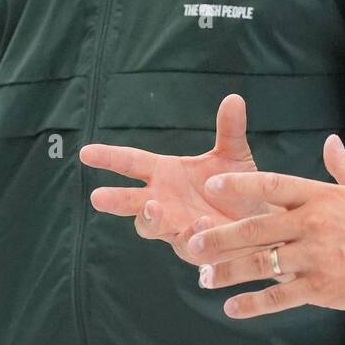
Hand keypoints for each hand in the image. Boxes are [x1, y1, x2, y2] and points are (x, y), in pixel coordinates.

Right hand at [80, 94, 274, 263]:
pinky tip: (200, 223)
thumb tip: (234, 97)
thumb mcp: (234, 154)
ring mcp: (176, 225)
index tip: (85, 152)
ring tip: (154, 207)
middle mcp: (164, 201)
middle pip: (131, 201)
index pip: (131, 163)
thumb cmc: (237, 184)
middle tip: (98, 197)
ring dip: (150, 219)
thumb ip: (229, 130)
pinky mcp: (195, 247)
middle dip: (115, 199)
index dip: (108, 157)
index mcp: (165, 173)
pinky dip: (190, 234)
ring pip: (151, 227)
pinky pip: (186, 244)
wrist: (259, 217)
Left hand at [185, 134, 344, 318]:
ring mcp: (314, 258)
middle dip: (219, 237)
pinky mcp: (320, 288)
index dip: (240, 185)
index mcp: (320, 197)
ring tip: (203, 277)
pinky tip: (233, 307)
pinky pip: (279, 297)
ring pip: (260, 264)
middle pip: (255, 228)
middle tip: (192, 242)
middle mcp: (312, 225)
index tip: (212, 185)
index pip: (272, 185)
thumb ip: (342, 165)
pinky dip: (253, 304)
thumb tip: (330, 140)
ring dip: (227, 272)